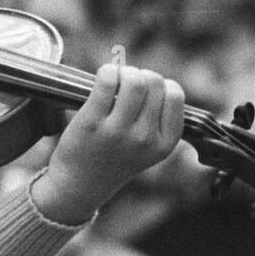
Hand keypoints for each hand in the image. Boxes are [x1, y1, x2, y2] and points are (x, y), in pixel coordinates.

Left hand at [34, 64, 184, 223]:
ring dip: (124, 71)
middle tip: (127, 83)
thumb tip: (150, 78)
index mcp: (163, 144)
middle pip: (154, 82)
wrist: (79, 184)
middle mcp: (144, 139)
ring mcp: (118, 131)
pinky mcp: (91, 123)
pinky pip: (107, 81)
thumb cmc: (113, 157)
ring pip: (134, 80)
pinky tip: (103, 77)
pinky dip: (107, 71)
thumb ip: (156, 119)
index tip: (146, 92)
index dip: (161, 86)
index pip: (175, 96)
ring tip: (115, 79)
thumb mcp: (146, 148)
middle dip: (141, 75)